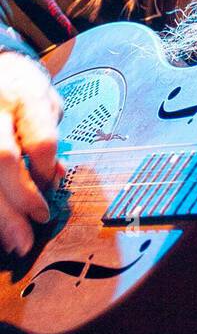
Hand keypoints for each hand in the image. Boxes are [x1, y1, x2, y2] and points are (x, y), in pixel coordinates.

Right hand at [0, 51, 64, 256]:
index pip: (39, 140)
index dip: (45, 170)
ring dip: (0, 214)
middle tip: (36, 227)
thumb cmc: (24, 91)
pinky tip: (0, 230)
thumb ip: (49, 138)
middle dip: (21, 200)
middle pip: (2, 160)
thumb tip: (54, 177)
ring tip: (15, 242)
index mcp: (25, 98)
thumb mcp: (46, 104)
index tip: (52, 186)